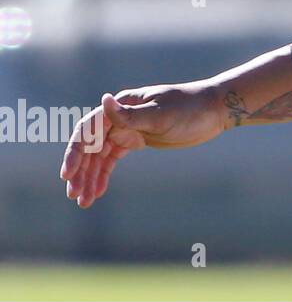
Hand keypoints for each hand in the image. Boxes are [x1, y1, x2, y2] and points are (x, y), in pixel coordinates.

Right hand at [60, 84, 225, 207]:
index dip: (75, 152)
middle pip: (90, 146)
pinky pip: (112, 159)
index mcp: (122, 105)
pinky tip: (98, 192)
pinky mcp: (137, 140)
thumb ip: (132, 114)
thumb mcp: (162, 114)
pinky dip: (103, 175)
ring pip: (99, 156)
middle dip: (80, 171)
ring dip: (89, 177)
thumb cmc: (190, 108)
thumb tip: (104, 99)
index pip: (89, 130)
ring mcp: (127, 129)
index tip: (67, 174)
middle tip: (73, 195)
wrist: (214, 110)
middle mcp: (119, 116)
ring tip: (83, 202)